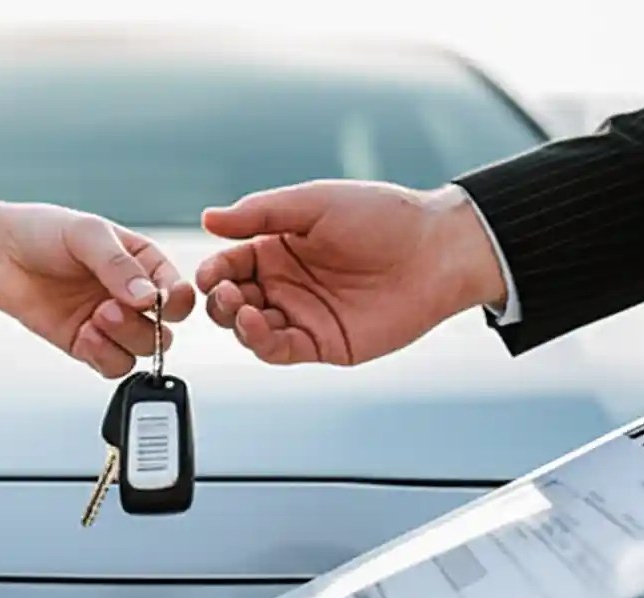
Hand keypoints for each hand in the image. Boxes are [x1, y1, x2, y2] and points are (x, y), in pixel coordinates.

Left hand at [0, 203, 194, 377]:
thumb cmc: (43, 232)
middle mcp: (133, 296)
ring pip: (142, 350)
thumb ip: (119, 265)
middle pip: (165, 329)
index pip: (179, 292)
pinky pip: (114, 365)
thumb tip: (148, 297)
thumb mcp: (87, 234)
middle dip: (141, 324)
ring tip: (94, 319)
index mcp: (144, 264)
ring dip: (123, 340)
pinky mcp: (88, 344)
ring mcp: (112, 323)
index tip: (157, 300)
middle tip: (109, 308)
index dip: (176, 301)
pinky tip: (84, 335)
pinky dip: (104, 356)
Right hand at [195, 180, 504, 365]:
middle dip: (218, 300)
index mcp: (278, 248)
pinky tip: (256, 324)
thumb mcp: (314, 203)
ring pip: (248, 329)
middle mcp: (285, 284)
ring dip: (234, 321)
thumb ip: (261, 213)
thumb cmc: (383, 217)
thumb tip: (208, 218)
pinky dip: (260, 341)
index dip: (212, 271)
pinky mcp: (322, 343)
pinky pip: (279, 349)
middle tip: (222, 291)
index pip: (228, 264)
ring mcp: (302, 315)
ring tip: (240, 307)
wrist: (437, 250)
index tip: (206, 274)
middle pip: (231, 301)